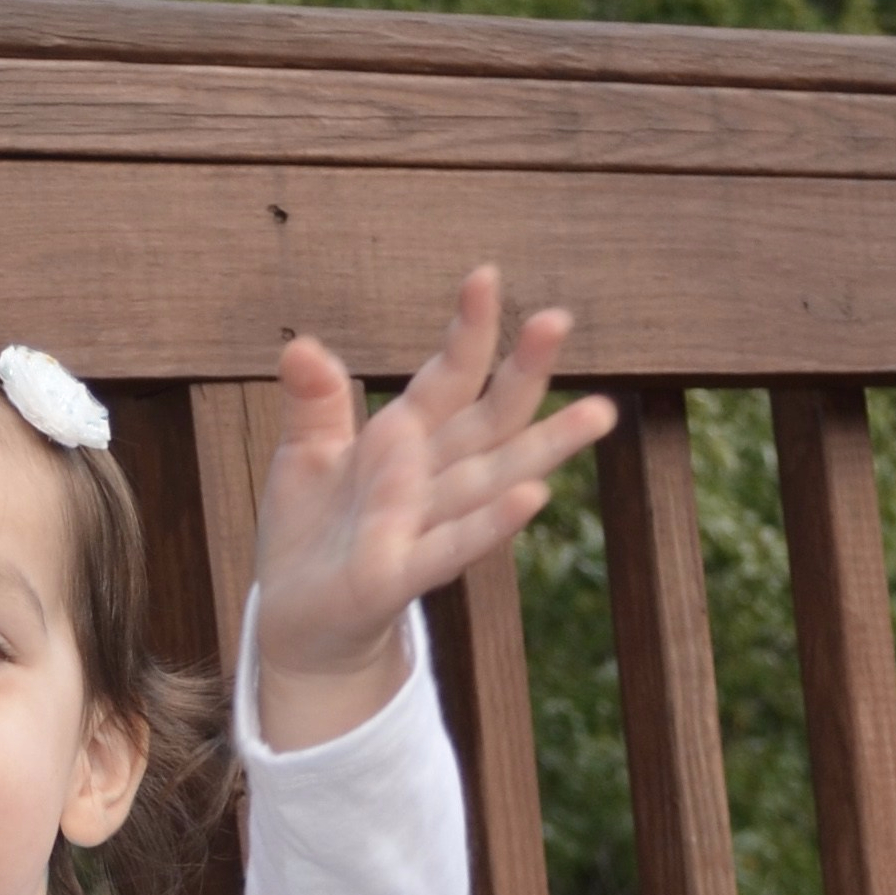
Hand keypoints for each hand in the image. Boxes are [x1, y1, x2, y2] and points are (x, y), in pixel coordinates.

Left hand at [251, 268, 615, 749]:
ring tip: (600, 411)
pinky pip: (451, 547)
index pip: (448, 378)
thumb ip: (314, 402)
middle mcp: (429, 478)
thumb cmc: (312, 533)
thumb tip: (300, 344)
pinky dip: (489, 525)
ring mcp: (423, 526)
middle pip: (489, 419)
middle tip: (560, 319)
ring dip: (544, 447)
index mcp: (406, 438)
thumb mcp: (304, 456)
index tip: (485, 276)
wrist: (295, 618)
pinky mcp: (400, 574)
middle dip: (523, 372)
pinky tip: (533, 498)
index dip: (468, 332)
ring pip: (493, 479)